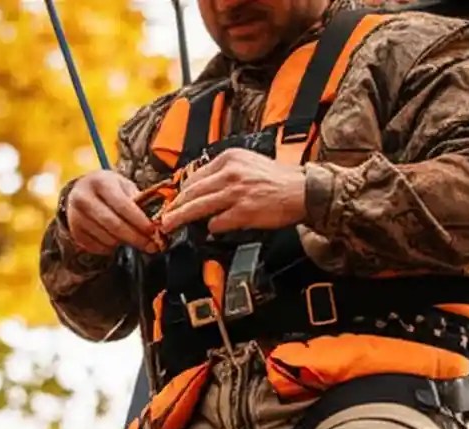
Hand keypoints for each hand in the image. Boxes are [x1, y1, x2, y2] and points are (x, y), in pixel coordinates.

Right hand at [65, 170, 159, 254]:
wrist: (80, 192)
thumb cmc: (109, 188)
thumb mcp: (123, 185)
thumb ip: (138, 200)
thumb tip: (156, 221)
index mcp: (100, 182)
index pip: (123, 205)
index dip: (140, 220)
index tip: (153, 231)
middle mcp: (83, 198)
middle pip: (114, 225)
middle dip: (136, 238)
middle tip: (151, 245)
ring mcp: (76, 216)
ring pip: (107, 238)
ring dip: (124, 243)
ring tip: (133, 239)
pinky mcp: (74, 231)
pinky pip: (97, 247)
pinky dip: (111, 248)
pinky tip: (116, 240)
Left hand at [158, 148, 306, 234]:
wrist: (304, 190)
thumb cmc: (279, 180)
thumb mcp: (248, 164)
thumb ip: (225, 173)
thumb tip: (203, 189)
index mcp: (229, 159)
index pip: (196, 176)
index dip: (182, 191)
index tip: (174, 200)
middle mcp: (230, 173)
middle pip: (192, 191)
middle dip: (175, 205)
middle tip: (164, 216)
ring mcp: (236, 192)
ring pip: (198, 206)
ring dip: (181, 217)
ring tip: (169, 224)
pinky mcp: (243, 211)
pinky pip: (217, 222)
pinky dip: (212, 227)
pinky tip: (211, 229)